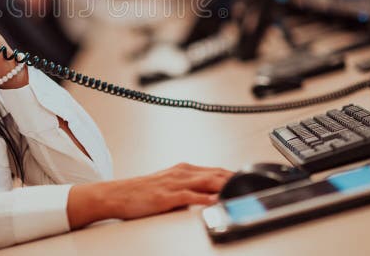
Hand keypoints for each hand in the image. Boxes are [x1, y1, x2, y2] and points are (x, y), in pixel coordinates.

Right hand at [67, 163, 233, 228]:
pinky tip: (215, 200)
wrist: (116, 194)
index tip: (249, 178)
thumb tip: (207, 196)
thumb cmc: (140, 192)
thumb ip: (188, 188)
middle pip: (215, 173)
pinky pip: (190, 196)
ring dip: (225, 184)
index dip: (233, 174)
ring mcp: (174, 184)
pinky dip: (204, 197)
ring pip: (206, 181)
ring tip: (241, 188)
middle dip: (234, 178)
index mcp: (183, 169)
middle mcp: (181, 173)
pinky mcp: (166, 196)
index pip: (215, 170)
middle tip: (253, 182)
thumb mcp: (168, 185)